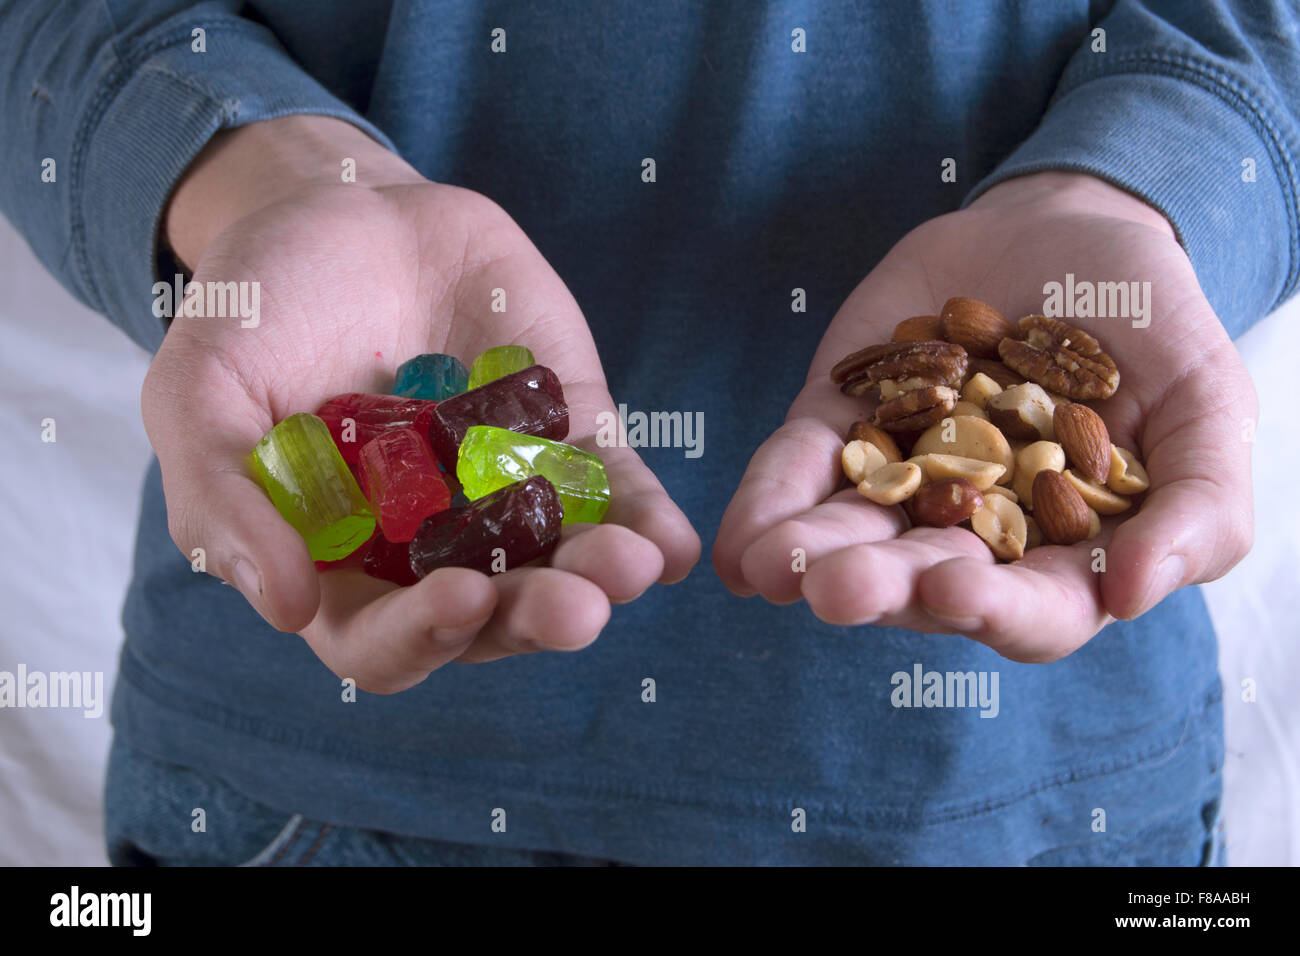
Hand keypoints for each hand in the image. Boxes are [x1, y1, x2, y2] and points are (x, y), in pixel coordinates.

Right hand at [144, 116, 698, 691]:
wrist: (345, 209)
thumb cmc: (258, 307)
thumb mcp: (200, 390)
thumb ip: (223, 497)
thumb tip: (284, 610)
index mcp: (341, 562)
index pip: (382, 641)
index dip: (421, 635)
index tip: (460, 598)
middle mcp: (432, 548)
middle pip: (492, 616)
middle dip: (534, 617)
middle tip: (576, 609)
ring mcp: (507, 497)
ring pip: (562, 562)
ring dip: (600, 577)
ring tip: (630, 566)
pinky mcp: (568, 438)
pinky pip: (611, 490)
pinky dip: (644, 519)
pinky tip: (671, 546)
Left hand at [713, 172, 1256, 661]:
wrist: (1065, 225)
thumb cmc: (1151, 321)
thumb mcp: (1207, 402)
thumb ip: (1199, 504)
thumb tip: (1133, 596)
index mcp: (1064, 550)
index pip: (1032, 608)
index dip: (995, 608)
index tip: (955, 586)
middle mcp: (973, 533)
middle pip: (924, 580)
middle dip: (880, 586)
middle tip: (837, 589)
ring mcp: (900, 483)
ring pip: (851, 537)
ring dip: (809, 557)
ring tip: (769, 568)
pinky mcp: (842, 428)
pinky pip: (801, 472)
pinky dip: (768, 503)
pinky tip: (736, 543)